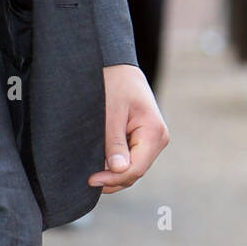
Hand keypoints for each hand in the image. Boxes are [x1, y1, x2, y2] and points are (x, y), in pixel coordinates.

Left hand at [88, 64, 168, 192]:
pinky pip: (131, 157)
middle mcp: (158, 138)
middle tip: (88, 180)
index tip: (91, 180)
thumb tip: (118, 170)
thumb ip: (115, 142)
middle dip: (113, 179)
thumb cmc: (114, 83)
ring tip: (91, 173)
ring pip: (133, 167)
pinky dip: (116, 163)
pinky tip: (100, 162)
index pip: (136, 168)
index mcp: (154, 132)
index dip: (114, 178)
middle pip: (135, 171)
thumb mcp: (111, 112)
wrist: (118, 65)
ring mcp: (152, 139)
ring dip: (114, 173)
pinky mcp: (143, 138)